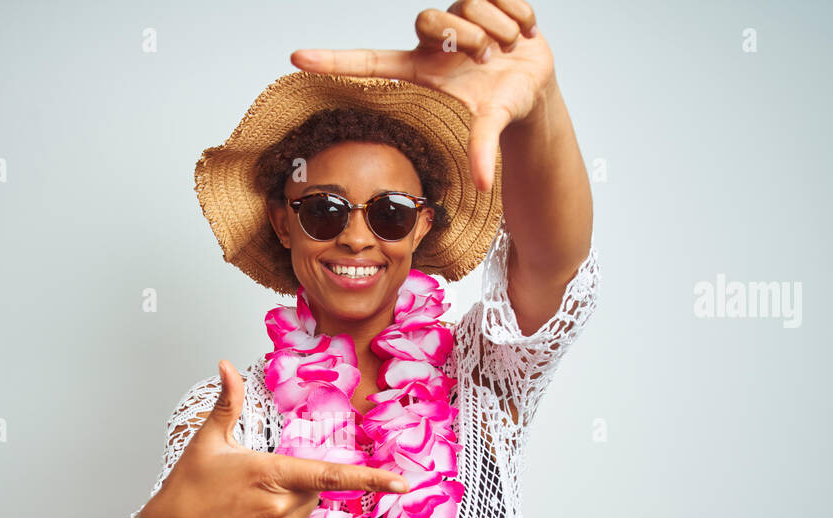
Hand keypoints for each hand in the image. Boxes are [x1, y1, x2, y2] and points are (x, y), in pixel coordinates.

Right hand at [143, 360, 408, 517]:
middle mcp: (280, 507)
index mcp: (269, 474)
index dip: (370, 478)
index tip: (402, 483)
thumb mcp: (208, 439)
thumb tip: (226, 365)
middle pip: (316, 488)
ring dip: (295, 500)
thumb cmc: (189, 483)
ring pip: (310, 509)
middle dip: (299, 479)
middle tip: (259, 478)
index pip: (330, 475)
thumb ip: (227, 401)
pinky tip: (255, 517)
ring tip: (252, 499)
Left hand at [290, 1, 553, 192]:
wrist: (535, 81)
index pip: (368, 61)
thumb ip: (482, 148)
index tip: (296, 59)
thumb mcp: (491, 123)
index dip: (333, 60)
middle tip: (487, 59)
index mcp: (420, 69)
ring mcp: (456, 15)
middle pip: (430, 19)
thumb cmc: (501, 103)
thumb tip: (485, 184)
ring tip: (507, 50)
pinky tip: (521, 35)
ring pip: (469, 5)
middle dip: (467, 38)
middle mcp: (432, 39)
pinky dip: (518, 18)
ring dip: (498, 31)